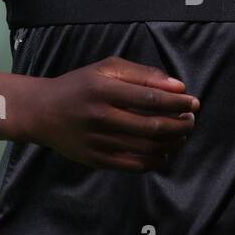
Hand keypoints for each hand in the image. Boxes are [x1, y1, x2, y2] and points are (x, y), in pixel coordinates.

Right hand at [32, 56, 199, 171]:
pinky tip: (164, 152)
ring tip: (182, 135)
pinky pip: (134, 165)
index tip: (193, 102)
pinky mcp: (96, 160)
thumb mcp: (106, 68)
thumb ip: (142, 74)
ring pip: (146, 148)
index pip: (150, 98)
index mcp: (103, 89)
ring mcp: (97, 141)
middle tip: (191, 120)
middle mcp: (100, 116)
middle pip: (152, 126)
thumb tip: (178, 87)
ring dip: (172, 143)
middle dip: (179, 124)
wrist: (41, 112)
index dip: (177, 102)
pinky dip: (155, 160)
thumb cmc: (79, 85)